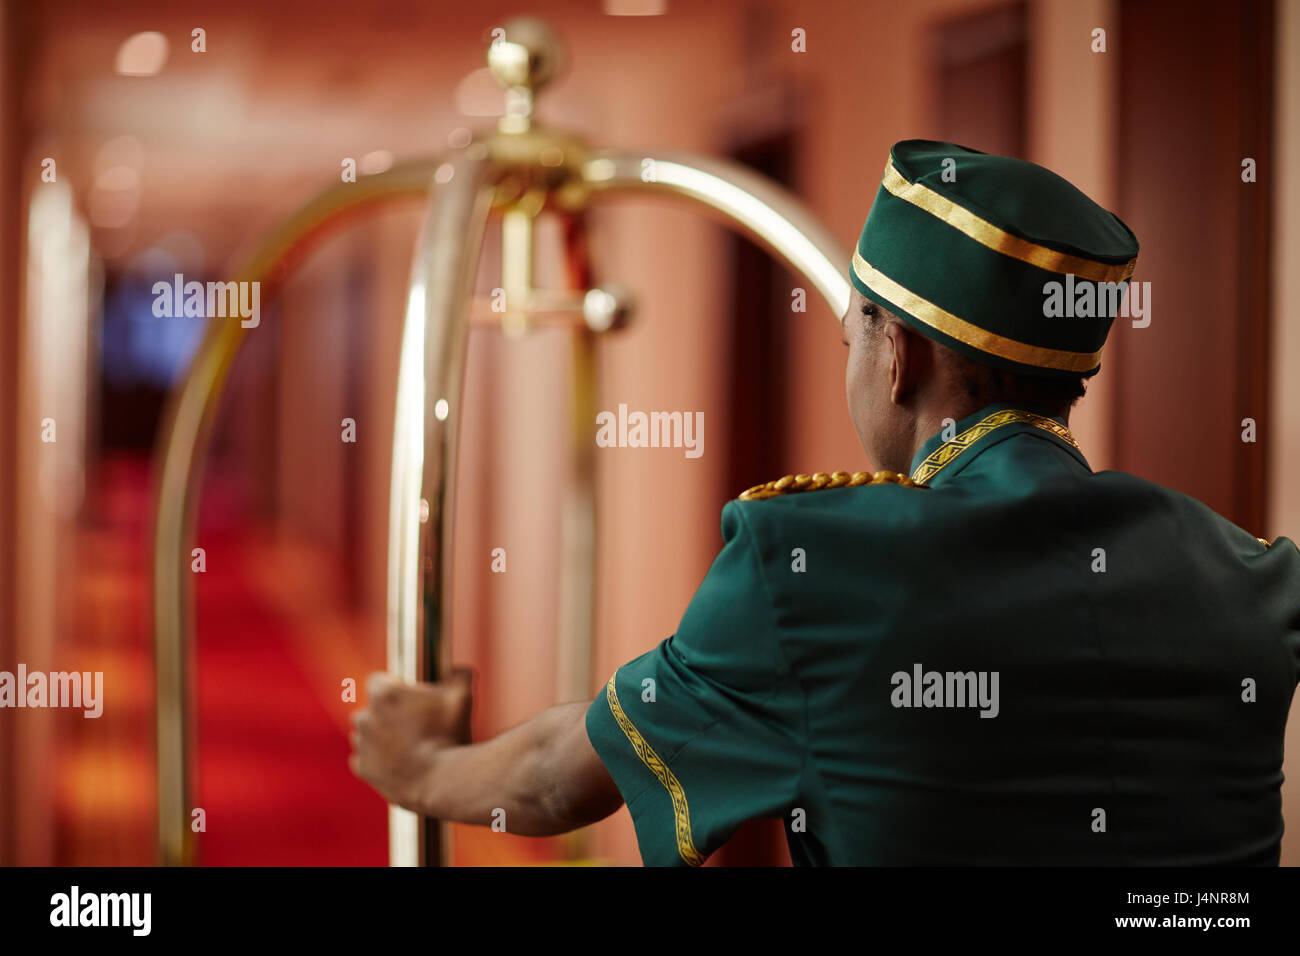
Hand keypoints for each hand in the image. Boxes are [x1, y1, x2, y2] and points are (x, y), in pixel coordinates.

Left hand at [349, 668, 472, 812]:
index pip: (378, 681)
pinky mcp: (363, 769)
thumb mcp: (463, 696)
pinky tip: (401, 764)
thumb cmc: (451, 735)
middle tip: (414, 724)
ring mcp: (361, 744)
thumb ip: (458, 674)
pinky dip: (379, 761)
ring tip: (410, 747)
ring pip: (367, 734)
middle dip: (388, 713)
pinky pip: (366, 759)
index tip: (410, 697)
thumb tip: (457, 669)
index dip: (395, 687)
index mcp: (384, 694)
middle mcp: (365, 716)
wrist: (442, 782)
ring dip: (382, 736)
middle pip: (372, 708)